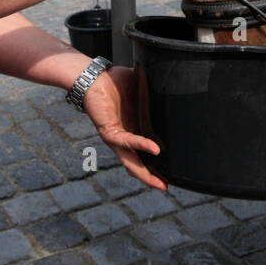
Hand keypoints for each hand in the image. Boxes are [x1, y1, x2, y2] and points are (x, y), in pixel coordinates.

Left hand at [81, 65, 165, 190]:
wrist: (93, 77)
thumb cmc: (115, 82)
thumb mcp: (141, 88)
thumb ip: (154, 91)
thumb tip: (173, 81)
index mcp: (132, 129)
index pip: (143, 153)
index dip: (154, 165)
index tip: (169, 175)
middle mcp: (123, 137)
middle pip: (136, 164)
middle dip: (150, 178)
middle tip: (165, 187)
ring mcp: (115, 137)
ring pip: (130, 161)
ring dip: (145, 173)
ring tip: (161, 182)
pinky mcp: (109, 131)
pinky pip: (126, 141)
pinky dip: (140, 145)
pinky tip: (154, 150)